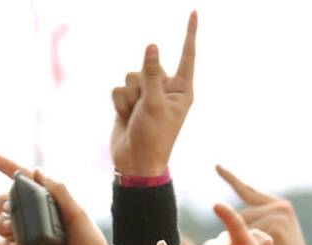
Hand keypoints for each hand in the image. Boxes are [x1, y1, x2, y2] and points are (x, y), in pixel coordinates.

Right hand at [0, 156, 117, 244]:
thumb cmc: (89, 244)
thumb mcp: (76, 213)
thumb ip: (58, 191)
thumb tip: (36, 171)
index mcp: (48, 208)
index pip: (26, 185)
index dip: (9, 169)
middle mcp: (37, 223)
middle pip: (10, 206)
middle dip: (3, 203)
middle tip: (7, 206)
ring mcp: (29, 242)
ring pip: (3, 226)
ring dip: (2, 223)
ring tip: (9, 228)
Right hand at [110, 12, 197, 176]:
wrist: (135, 162)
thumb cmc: (154, 137)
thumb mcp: (155, 103)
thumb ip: (152, 74)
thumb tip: (152, 46)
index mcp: (181, 89)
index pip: (186, 55)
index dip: (189, 34)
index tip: (194, 11)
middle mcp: (164, 89)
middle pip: (148, 66)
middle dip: (141, 84)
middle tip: (144, 107)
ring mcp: (145, 95)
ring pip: (130, 76)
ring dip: (129, 96)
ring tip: (135, 115)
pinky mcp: (127, 102)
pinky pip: (118, 89)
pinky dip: (119, 103)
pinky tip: (125, 118)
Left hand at [216, 165, 311, 244]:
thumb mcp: (268, 239)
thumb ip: (256, 225)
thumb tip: (230, 220)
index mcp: (277, 205)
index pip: (248, 191)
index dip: (230, 178)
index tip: (216, 165)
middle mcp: (279, 206)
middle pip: (240, 216)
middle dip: (237, 237)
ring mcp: (278, 214)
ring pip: (241, 227)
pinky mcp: (275, 225)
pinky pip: (247, 235)